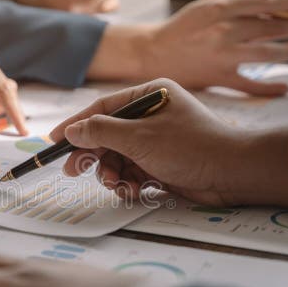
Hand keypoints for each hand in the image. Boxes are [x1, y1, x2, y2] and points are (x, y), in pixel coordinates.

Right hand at [48, 78, 287, 208]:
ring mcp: (158, 141)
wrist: (233, 174)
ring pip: (119, 157)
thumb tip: (72, 130)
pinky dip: (129, 183)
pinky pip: (134, 172)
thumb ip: (101, 132)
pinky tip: (134, 191)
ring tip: (116, 184)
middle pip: (108, 135)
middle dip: (93, 155)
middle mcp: (152, 116)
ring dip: (112, 173)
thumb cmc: (190, 146)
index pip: (102, 108)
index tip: (54, 141)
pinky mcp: (164, 164)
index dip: (76, 125)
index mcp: (149, 95)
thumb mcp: (139, 137)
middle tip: (74, 171)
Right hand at [89, 0, 287, 94]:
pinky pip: (251, 85)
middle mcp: (224, 32)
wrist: (152, 54)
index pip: (265, 1)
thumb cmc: (181, 27)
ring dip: (286, 50)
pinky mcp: (219, 78)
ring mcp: (223, 57)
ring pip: (269, 53)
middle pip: (273, 27)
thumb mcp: (204, 3)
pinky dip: (272, 88)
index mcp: (220, 9)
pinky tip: (285, 87)